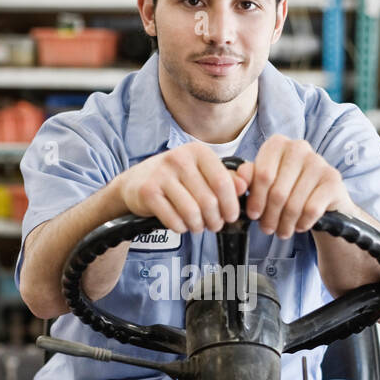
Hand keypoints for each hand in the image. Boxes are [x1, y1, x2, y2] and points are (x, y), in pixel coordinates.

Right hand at [119, 143, 248, 234]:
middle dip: (215, 220)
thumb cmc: (176, 179)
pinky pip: (173, 220)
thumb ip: (227, 178)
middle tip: (214, 225)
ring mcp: (161, 174)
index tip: (231, 216)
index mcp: (198, 151)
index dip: (231, 205)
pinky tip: (182, 225)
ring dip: (199, 226)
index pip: (223, 182)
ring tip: (198, 226)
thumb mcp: (202, 173)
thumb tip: (244, 187)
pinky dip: (181, 228)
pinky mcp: (148, 192)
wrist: (136, 182)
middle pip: (209, 201)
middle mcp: (179, 158)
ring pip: (192, 212)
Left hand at [235, 136, 345, 237]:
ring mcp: (319, 162)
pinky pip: (311, 209)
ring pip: (293, 204)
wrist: (322, 200)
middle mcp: (299, 147)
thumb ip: (247, 179)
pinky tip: (299, 225)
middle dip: (269, 216)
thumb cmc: (287, 189)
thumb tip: (238, 183)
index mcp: (278, 144)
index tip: (253, 215)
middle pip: (277, 192)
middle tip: (267, 229)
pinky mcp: (333, 180)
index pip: (262, 175)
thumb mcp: (264, 184)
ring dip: (285, 224)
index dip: (255, 200)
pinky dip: (302, 223)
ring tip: (282, 231)